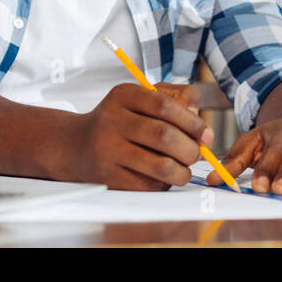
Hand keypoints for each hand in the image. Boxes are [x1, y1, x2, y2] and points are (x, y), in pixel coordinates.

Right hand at [55, 81, 211, 190]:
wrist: (75, 145)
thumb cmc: (120, 120)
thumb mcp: (142, 97)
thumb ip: (175, 97)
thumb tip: (197, 115)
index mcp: (123, 96)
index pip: (165, 105)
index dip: (192, 122)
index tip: (206, 135)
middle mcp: (112, 121)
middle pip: (164, 136)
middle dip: (190, 149)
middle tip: (196, 153)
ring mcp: (108, 151)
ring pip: (160, 166)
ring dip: (182, 171)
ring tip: (184, 169)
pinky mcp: (108, 178)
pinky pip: (148, 185)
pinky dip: (164, 184)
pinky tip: (164, 178)